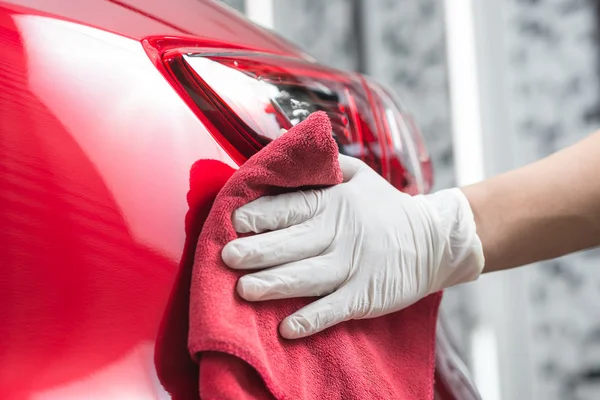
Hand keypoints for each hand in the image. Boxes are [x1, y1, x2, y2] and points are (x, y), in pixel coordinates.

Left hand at [222, 155, 483, 338]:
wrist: (433, 240)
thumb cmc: (384, 206)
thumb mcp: (358, 175)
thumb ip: (322, 167)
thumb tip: (283, 155)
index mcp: (336, 202)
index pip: (293, 207)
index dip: (262, 215)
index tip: (235, 221)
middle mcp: (342, 233)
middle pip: (294, 243)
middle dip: (258, 250)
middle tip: (227, 257)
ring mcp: (354, 266)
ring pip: (309, 276)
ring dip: (276, 284)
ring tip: (244, 290)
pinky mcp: (366, 295)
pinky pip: (335, 309)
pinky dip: (312, 319)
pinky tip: (287, 328)